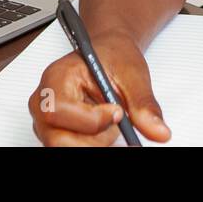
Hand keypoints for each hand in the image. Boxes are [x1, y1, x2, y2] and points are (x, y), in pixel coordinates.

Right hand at [27, 30, 171, 145]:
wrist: (110, 53)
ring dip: (94, 143)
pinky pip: (71, 148)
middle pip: (57, 139)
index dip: (91, 120)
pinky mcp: (55, 134)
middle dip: (93, 140)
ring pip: (64, 148)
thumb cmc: (113, 55)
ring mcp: (46, 121)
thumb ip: (143, 104)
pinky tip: (105, 132)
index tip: (117, 113)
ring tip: (110, 123)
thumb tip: (158, 132)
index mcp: (56, 77)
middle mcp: (44, 101)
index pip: (59, 110)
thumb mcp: (132, 74)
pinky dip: (92, 145)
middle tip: (118, 126)